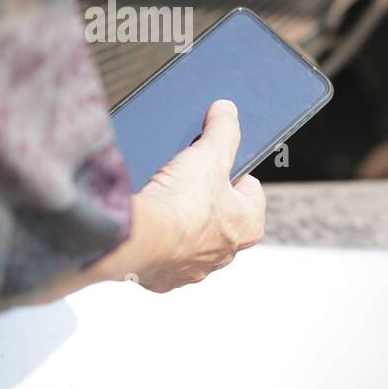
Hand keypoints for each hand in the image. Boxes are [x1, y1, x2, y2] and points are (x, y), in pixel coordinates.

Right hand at [131, 99, 265, 292]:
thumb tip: (227, 111)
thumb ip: (222, 131)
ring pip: (191, 237)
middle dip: (203, 197)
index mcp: (249, 225)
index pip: (250, 190)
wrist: (138, 240)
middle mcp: (227, 253)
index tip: (215, 163)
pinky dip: (156, 241)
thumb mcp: (208, 154)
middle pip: (219, 214)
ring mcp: (195, 269)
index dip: (231, 171)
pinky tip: (146, 225)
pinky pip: (163, 256)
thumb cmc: (182, 204)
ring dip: (180, 221)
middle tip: (185, 181)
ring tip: (162, 200)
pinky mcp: (164, 277)